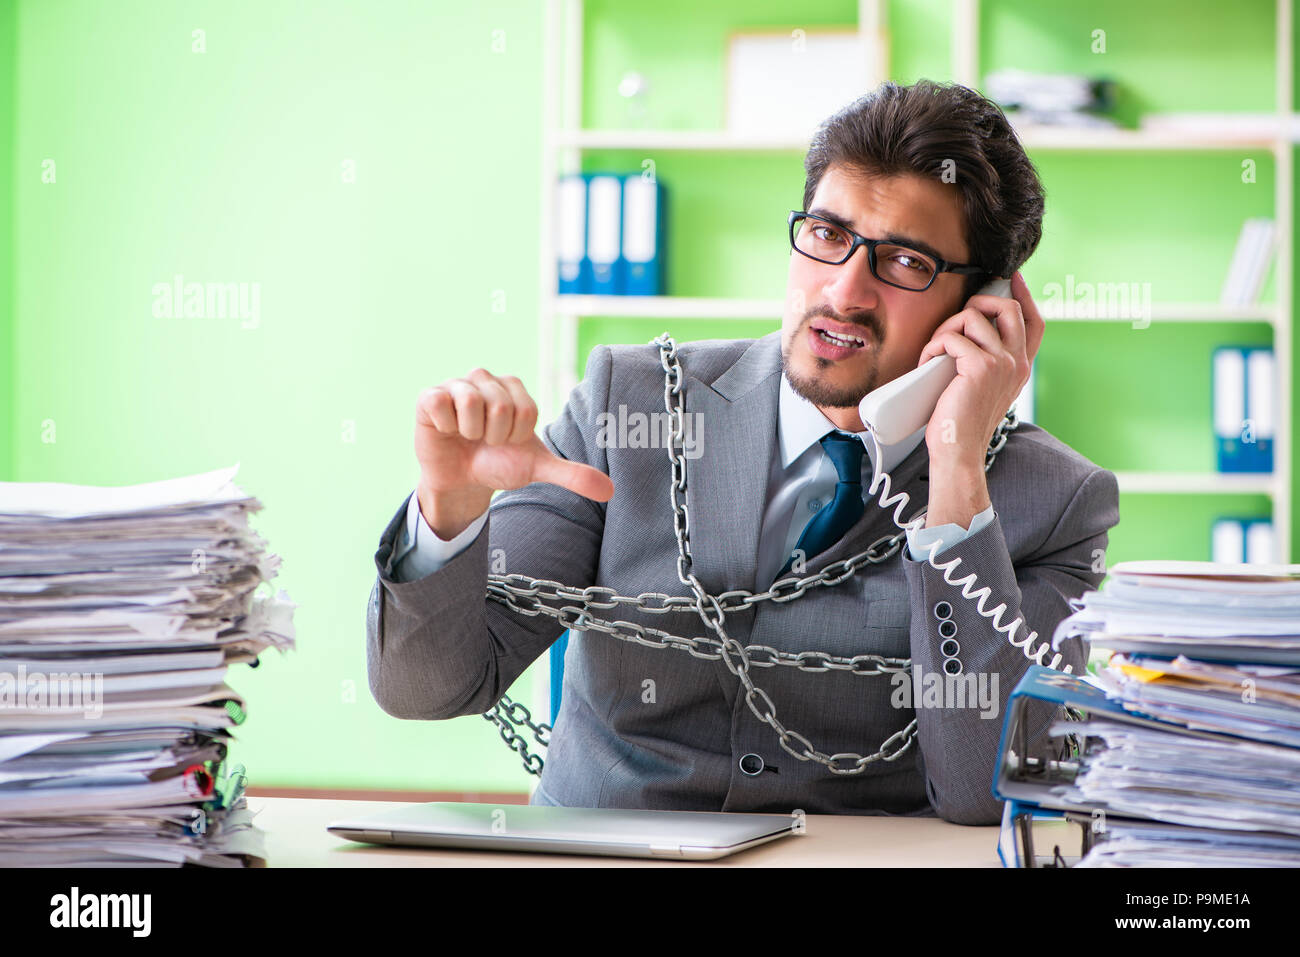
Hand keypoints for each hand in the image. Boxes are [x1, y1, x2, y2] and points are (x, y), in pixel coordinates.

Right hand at [414, 368, 613, 537]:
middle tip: (485, 440)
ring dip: (471, 433)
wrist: (461, 478)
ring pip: (470, 403)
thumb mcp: (536, 467)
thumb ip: (572, 475)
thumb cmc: (498, 462)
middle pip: (499, 407)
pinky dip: (446, 427)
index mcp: (513, 386)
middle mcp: (485, 378)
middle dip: (495, 436)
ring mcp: (456, 384)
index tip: (507, 441)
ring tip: (467, 436)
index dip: (516, 436)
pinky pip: (440, 403)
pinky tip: (447, 430)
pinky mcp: (429, 396)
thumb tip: (611, 492)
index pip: (525, 411)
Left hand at [915, 271, 1041, 467]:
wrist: (959, 451)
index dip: (1024, 295)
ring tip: (934, 353)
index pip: (1034, 322)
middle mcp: (1017, 362)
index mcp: (1020, 367)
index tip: (1011, 277)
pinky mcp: (980, 367)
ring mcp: (1002, 363)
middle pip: (1007, 308)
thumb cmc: (961, 423)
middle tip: (954, 323)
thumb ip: (984, 363)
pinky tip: (926, 364)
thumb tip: (966, 335)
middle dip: (977, 303)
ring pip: (972, 318)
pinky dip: (933, 347)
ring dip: (945, 330)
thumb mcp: (982, 389)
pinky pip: (951, 338)